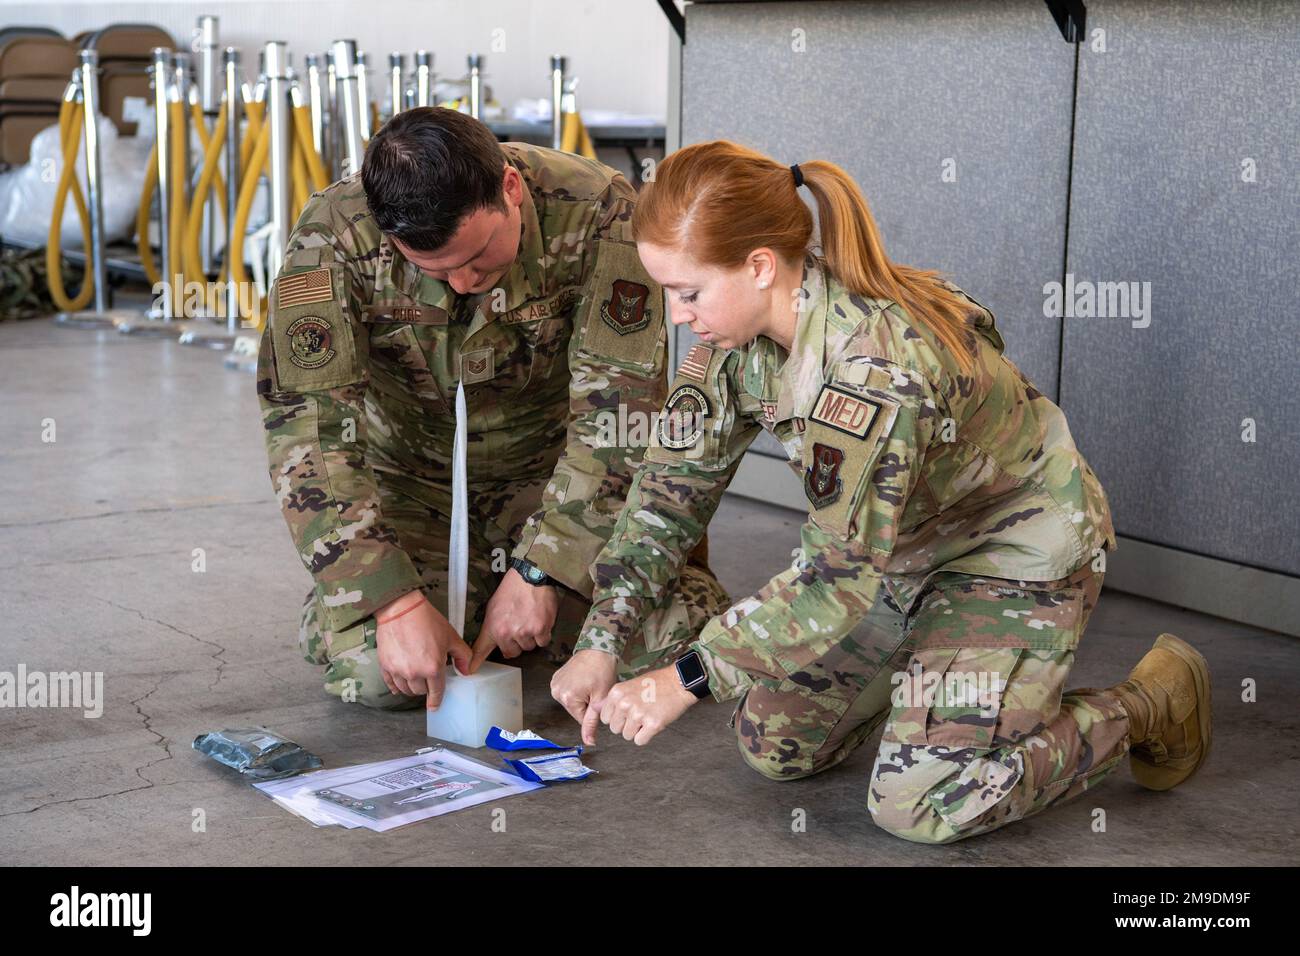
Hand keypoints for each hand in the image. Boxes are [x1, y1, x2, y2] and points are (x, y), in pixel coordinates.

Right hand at [374, 590, 472, 710]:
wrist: (401, 608)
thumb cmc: (427, 621)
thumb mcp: (451, 636)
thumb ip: (462, 655)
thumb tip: (466, 671)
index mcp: (432, 668)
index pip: (436, 691)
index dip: (436, 700)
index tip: (435, 706)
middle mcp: (414, 673)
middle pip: (420, 691)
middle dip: (425, 687)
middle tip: (427, 678)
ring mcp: (398, 670)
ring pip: (405, 689)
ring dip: (411, 687)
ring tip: (415, 679)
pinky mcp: (385, 665)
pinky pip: (390, 684)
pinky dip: (395, 686)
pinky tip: (398, 686)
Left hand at [469, 568, 558, 671]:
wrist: (531, 577)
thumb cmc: (513, 589)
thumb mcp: (493, 607)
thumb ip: (492, 627)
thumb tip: (494, 641)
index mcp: (493, 627)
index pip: (481, 649)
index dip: (475, 662)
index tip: (470, 671)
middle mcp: (507, 633)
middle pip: (512, 652)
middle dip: (516, 642)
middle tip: (519, 626)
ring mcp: (524, 632)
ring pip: (528, 647)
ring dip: (531, 637)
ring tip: (529, 619)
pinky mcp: (540, 630)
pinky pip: (542, 642)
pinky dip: (543, 634)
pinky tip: (539, 620)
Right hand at [550, 649, 618, 745]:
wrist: (597, 649)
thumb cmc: (602, 670)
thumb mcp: (600, 698)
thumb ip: (592, 722)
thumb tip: (589, 742)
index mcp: (568, 698)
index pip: (581, 718)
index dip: (592, 710)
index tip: (598, 696)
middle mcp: (557, 692)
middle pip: (575, 710)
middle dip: (586, 703)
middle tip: (594, 688)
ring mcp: (554, 684)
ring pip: (571, 702)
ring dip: (580, 696)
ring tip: (588, 682)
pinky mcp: (555, 678)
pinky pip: (566, 692)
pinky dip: (575, 689)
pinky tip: (582, 679)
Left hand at [598, 665, 698, 745]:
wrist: (678, 682)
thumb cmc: (656, 683)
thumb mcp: (629, 685)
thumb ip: (615, 699)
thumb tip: (596, 710)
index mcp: (617, 693)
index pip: (605, 717)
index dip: (617, 717)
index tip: (626, 712)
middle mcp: (625, 704)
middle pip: (615, 729)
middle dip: (626, 725)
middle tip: (639, 714)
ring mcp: (638, 714)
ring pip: (627, 736)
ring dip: (637, 730)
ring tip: (647, 716)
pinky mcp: (652, 724)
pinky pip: (640, 741)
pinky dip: (646, 736)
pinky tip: (653, 723)